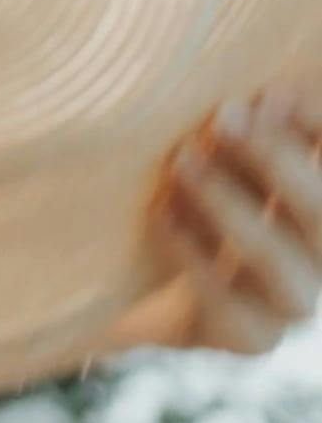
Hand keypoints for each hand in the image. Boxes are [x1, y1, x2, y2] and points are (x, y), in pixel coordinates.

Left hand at [138, 89, 321, 356]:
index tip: (272, 89)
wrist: (121, 266)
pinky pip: (238, 318)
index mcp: (310, 193)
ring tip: (182, 162)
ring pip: (285, 270)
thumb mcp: (206, 134)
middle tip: (222, 118)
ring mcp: (290, 299)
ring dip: (233, 209)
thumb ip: (236, 116)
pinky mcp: (247, 336)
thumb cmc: (176, 171)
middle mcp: (316, 247)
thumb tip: (265, 85)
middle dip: (276, 161)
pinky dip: (196, 260)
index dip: (314, 121)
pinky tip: (161, 214)